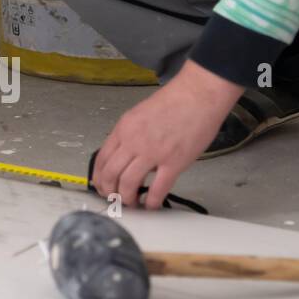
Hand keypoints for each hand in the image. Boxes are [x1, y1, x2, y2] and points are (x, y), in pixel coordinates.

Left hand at [92, 61, 241, 208]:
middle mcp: (133, 142)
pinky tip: (151, 204)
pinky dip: (152, 201)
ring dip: (127, 198)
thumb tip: (126, 158)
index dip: (99, 178)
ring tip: (132, 203)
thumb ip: (130, 136)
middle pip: (111, 175)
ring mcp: (153, 153)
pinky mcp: (174, 162)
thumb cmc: (174, 101)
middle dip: (110, 192)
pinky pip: (158, 189)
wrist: (199, 94)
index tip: (103, 186)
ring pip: (128, 184)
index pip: (101, 159)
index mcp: (123, 129)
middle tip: (115, 198)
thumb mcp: (140, 114)